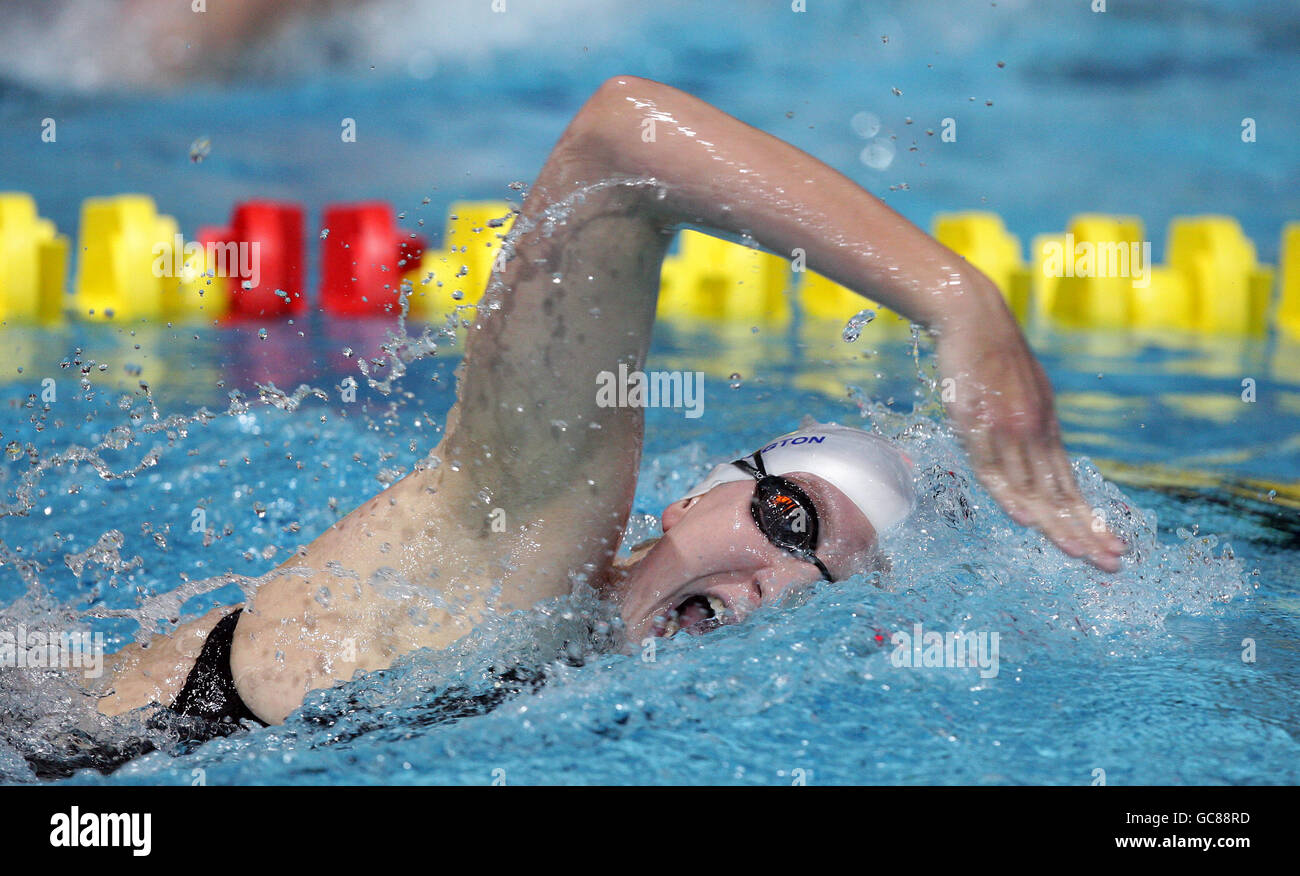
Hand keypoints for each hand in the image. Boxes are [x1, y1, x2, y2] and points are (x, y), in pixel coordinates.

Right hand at [934, 283, 1126, 572]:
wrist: (973, 316)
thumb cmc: (991, 355)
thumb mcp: (1022, 391)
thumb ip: (1030, 424)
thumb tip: (1038, 452)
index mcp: (1046, 428)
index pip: (1070, 486)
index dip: (1090, 520)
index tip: (1113, 547)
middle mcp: (1034, 434)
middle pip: (1060, 495)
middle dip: (1087, 533)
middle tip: (1113, 564)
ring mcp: (1007, 431)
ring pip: (1033, 489)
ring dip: (1058, 526)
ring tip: (1080, 555)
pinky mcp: (977, 425)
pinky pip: (993, 470)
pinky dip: (1010, 497)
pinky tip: (1026, 521)